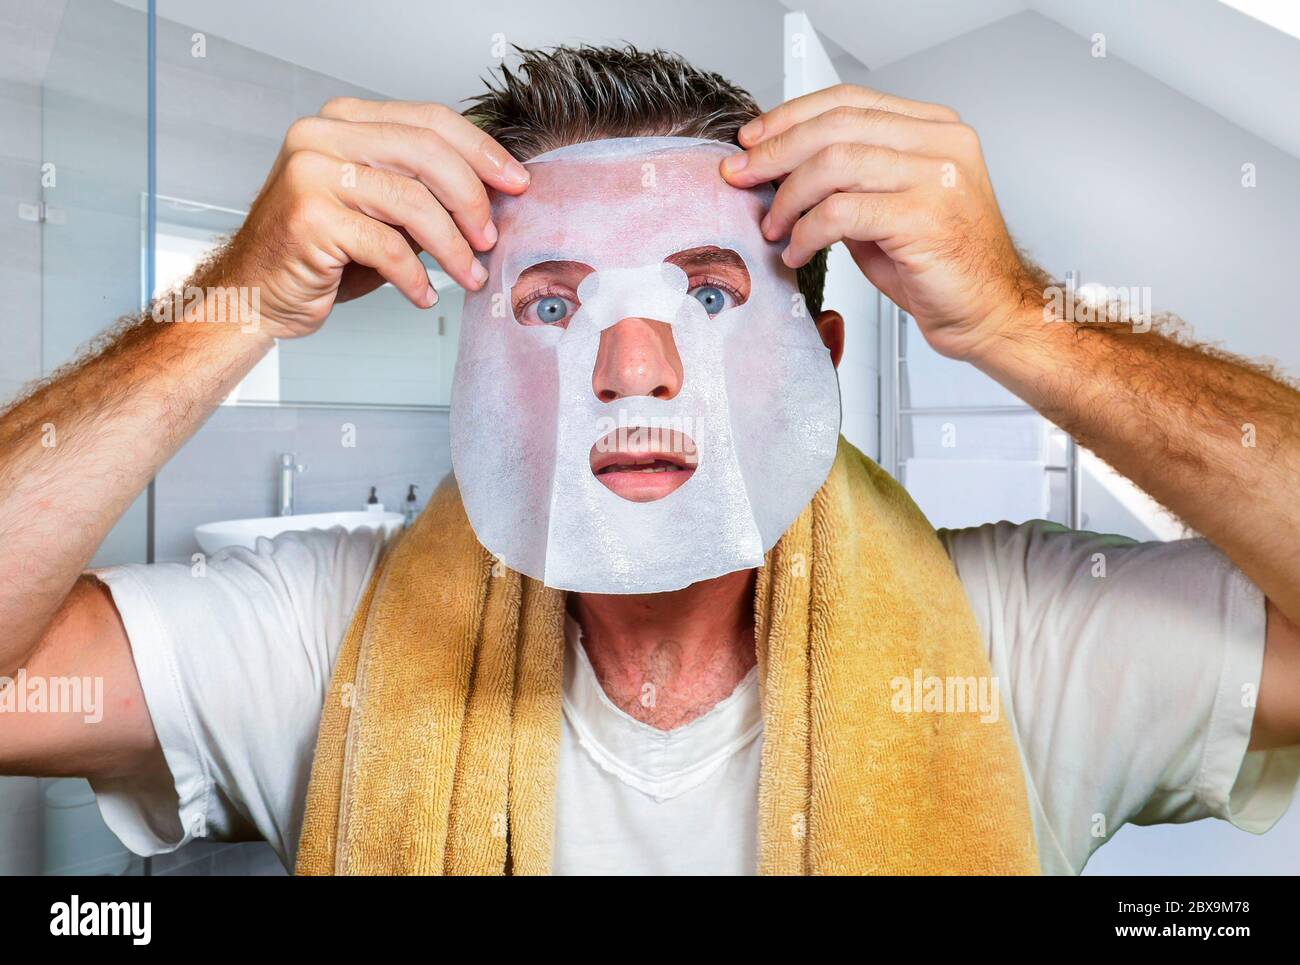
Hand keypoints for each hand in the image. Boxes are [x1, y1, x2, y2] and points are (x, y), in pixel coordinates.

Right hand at [203, 98, 529, 339]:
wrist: (254, 293)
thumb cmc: (322, 253)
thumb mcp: (380, 211)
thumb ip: (423, 190)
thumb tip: (495, 193)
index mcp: (343, 121)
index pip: (428, 120)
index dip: (481, 150)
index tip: (516, 183)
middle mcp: (321, 137)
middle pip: (426, 153)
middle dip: (472, 199)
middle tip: (493, 238)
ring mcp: (311, 174)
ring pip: (412, 202)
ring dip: (453, 247)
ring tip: (470, 276)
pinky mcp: (310, 219)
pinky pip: (387, 246)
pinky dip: (415, 276)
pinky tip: (424, 294)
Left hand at [721, 85, 1036, 360]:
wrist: (989, 312)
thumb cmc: (940, 266)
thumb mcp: (889, 207)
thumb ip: (849, 179)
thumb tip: (781, 167)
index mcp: (935, 130)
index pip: (850, 102)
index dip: (791, 116)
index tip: (752, 138)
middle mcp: (940, 144)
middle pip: (836, 126)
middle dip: (776, 151)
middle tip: (741, 175)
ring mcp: (936, 177)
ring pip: (834, 163)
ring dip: (789, 197)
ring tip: (773, 225)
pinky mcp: (923, 217)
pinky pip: (841, 212)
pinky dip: (807, 232)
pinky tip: (797, 250)